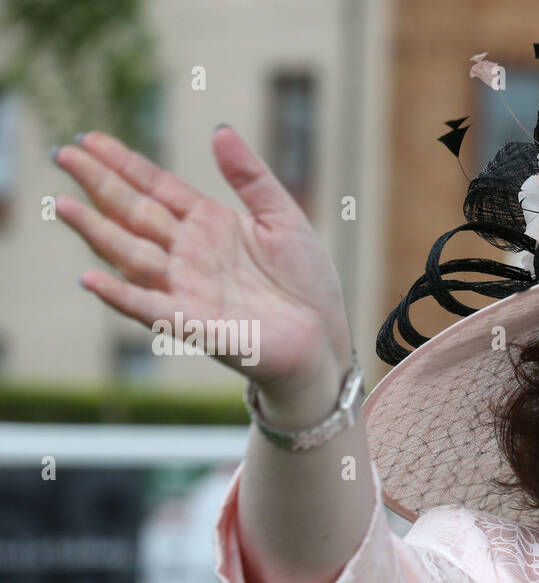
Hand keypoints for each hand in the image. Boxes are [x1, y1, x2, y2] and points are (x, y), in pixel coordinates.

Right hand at [51, 126, 351, 393]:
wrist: (322, 340)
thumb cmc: (306, 284)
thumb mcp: (284, 219)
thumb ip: (252, 178)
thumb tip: (219, 130)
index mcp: (209, 224)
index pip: (157, 187)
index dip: (124, 163)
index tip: (90, 138)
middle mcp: (189, 254)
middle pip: (135, 213)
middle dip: (99, 184)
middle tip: (61, 154)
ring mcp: (187, 288)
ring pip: (131, 254)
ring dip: (97, 231)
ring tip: (63, 205)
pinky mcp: (194, 324)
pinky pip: (150, 308)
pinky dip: (121, 296)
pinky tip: (91, 279)